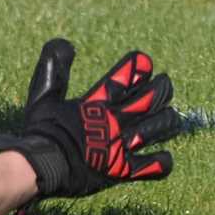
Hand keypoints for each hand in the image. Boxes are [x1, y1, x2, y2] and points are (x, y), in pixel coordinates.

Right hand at [0, 40, 184, 200]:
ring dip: (166, 120)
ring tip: (172, 115)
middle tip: (166, 82)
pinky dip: (162, 162)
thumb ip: (53, 70)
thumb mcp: (42, 97)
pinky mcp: (123, 171)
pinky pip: (153, 167)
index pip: (121, 81)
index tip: (145, 60)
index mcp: (96, 105)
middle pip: (146, 102)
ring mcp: (121, 147)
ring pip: (155, 130)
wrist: (44, 166)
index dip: (135, 69)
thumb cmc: (41, 132)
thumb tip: (65, 43)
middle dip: (160, 89)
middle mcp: (114, 123)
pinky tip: (166, 157)